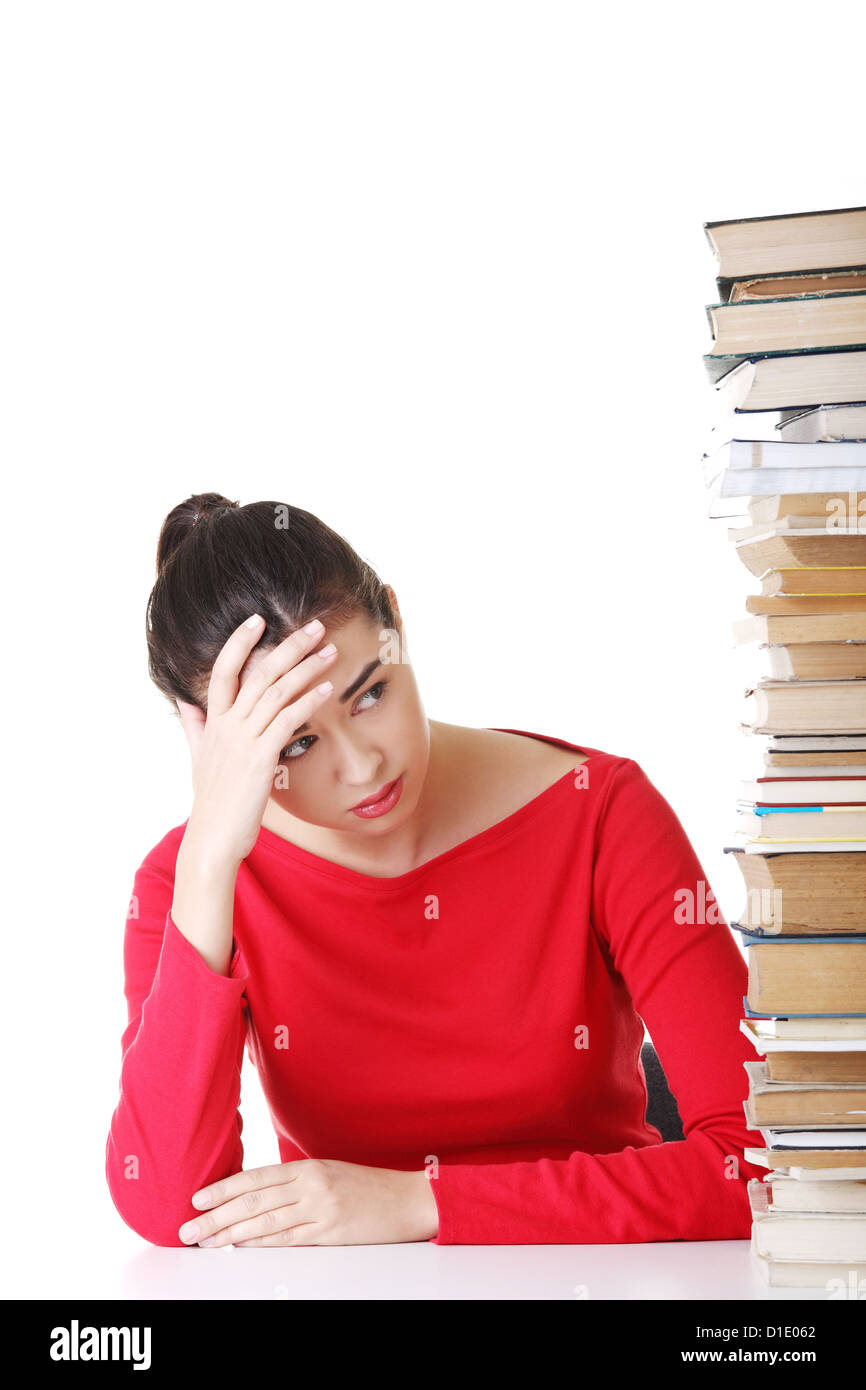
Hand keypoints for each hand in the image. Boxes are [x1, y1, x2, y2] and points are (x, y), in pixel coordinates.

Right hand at [175, 614, 338, 864]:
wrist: (212, 839)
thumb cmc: (212, 801)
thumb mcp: (199, 757)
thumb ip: (195, 726)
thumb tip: (184, 701)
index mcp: (213, 722)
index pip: (224, 670)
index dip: (239, 642)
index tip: (259, 619)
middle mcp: (226, 726)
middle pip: (258, 673)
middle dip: (289, 646)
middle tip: (315, 626)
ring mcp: (242, 741)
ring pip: (275, 691)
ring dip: (306, 668)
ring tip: (330, 651)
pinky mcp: (259, 759)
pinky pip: (287, 720)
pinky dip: (308, 701)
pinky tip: (327, 689)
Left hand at [178, 1159, 438, 1245]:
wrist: (407, 1199)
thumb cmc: (366, 1186)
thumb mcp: (328, 1172)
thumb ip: (295, 1181)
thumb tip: (255, 1194)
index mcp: (308, 1167)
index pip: (255, 1178)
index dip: (223, 1188)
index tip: (197, 1198)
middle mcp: (310, 1186)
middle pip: (252, 1201)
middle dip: (215, 1216)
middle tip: (188, 1228)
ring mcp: (320, 1210)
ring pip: (264, 1222)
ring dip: (229, 1233)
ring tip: (205, 1242)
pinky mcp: (330, 1233)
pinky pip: (288, 1240)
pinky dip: (260, 1244)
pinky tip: (240, 1247)